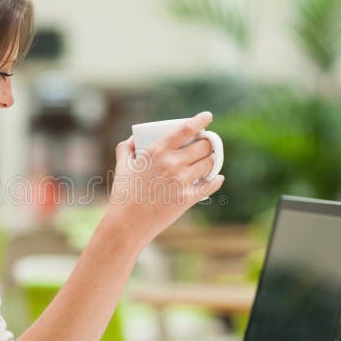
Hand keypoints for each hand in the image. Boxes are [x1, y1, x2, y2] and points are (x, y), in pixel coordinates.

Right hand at [107, 112, 224, 245]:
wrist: (128, 223)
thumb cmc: (123, 194)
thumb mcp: (122, 166)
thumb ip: (126, 148)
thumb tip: (135, 139)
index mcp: (157, 151)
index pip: (186, 129)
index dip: (200, 120)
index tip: (208, 116)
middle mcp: (172, 163)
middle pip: (203, 146)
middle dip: (208, 143)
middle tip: (207, 144)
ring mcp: (182, 181)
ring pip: (208, 163)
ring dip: (211, 160)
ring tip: (209, 159)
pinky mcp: (187, 198)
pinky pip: (210, 185)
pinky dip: (216, 180)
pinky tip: (217, 178)